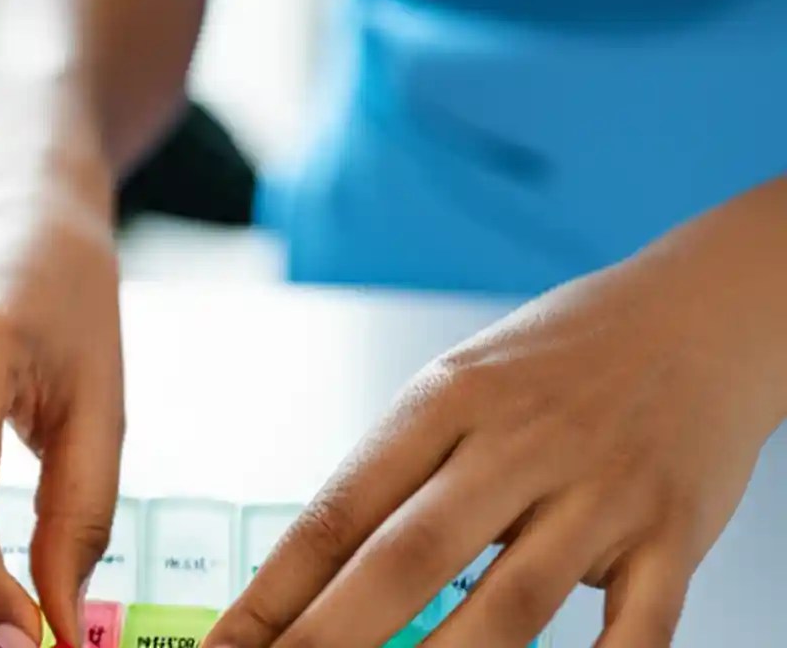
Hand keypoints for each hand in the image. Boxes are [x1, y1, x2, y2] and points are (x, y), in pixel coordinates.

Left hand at [206, 184, 786, 646]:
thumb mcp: (460, 382)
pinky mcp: (674, 533)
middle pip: (406, 561)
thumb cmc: (559, 354)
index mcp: (446, 399)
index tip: (225, 645)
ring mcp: (599, 491)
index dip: (272, 592)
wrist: (700, 311)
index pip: (338, 511)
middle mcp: (517, 444)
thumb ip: (402, 471)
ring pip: (508, 607)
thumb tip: (324, 570)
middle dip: (328, 640)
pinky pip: (635, 630)